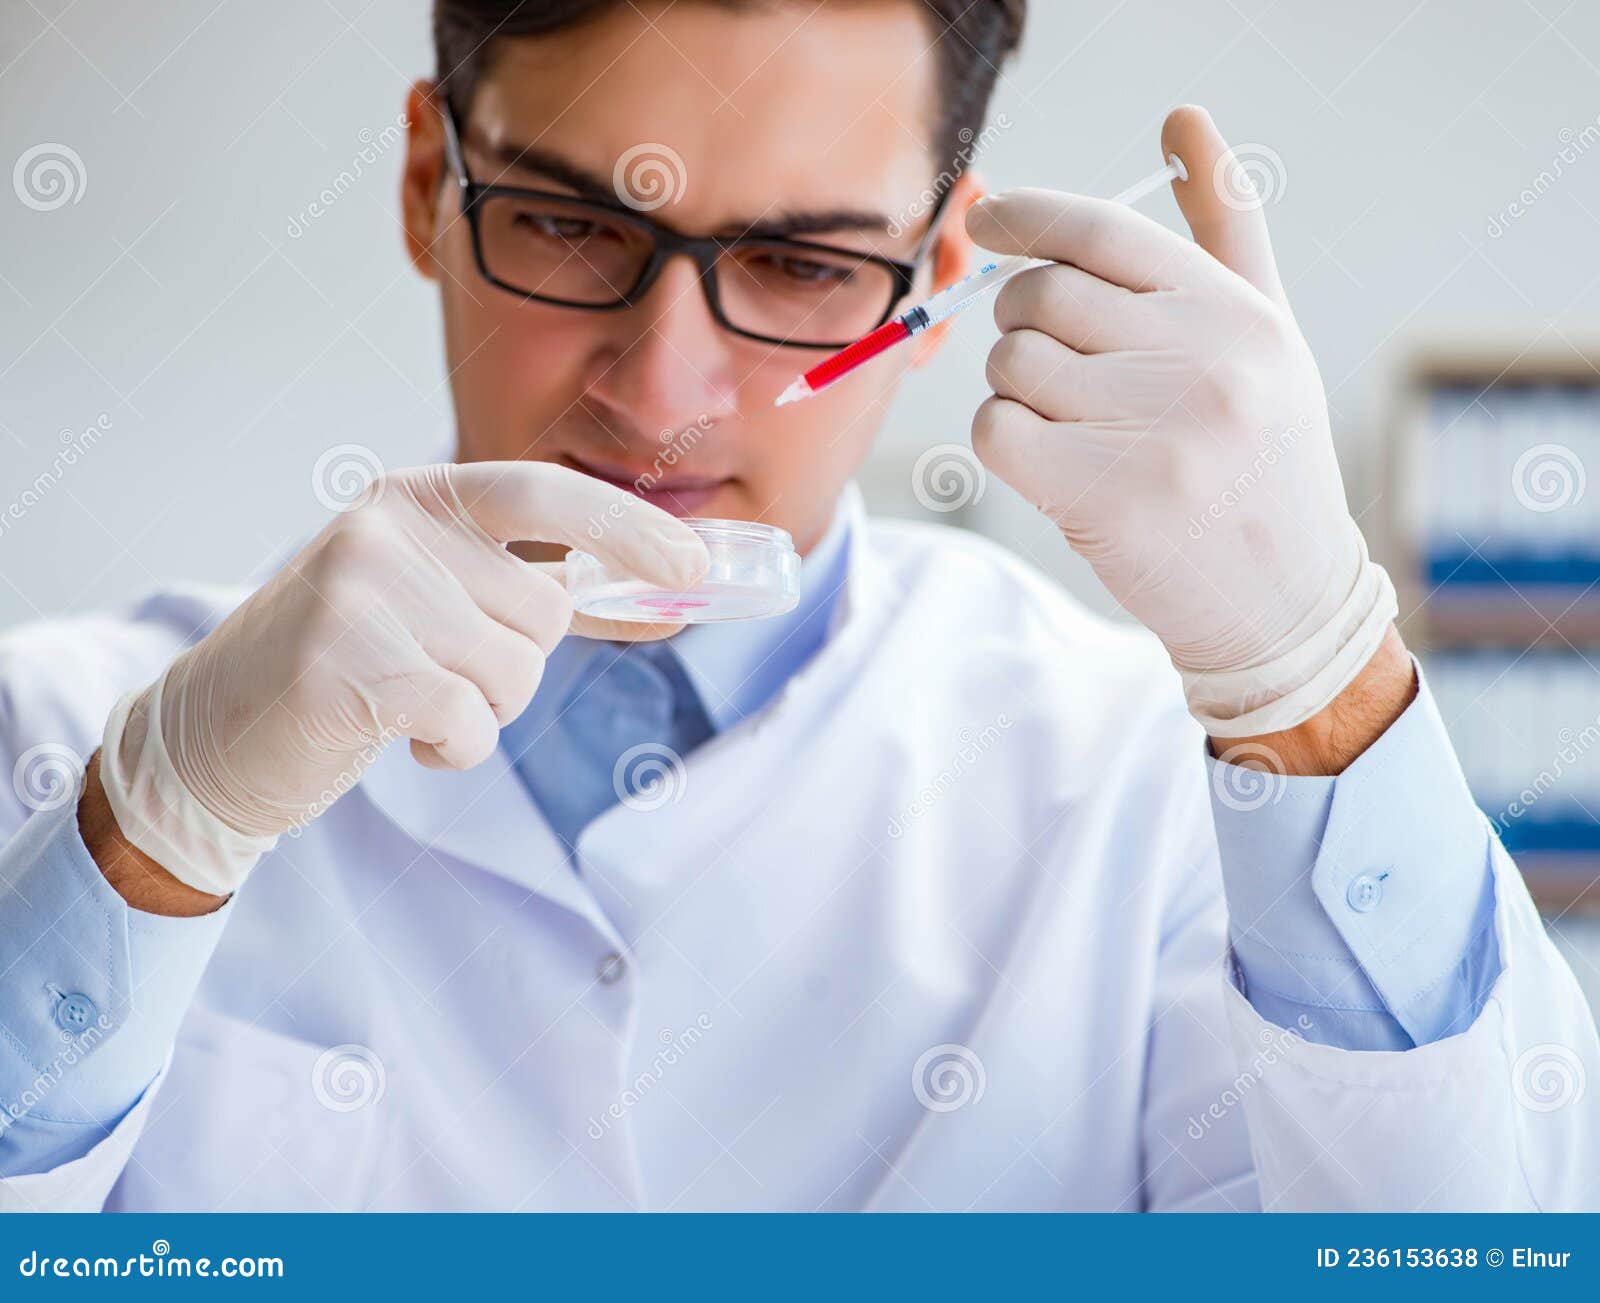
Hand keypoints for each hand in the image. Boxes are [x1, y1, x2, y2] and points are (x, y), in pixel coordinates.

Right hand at [98, 461, 707, 895]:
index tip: (697, 567)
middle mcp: (389, 529)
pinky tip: (397, 736)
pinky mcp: (346, 665)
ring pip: (514, 672)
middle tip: (447, 671)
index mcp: (417, 498)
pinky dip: (453, 748)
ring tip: (411, 701)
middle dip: (520, 663)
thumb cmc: (347, 663)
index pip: (546, 493)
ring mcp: (362, 593)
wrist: (215, 732)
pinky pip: (469, 721)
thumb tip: (670, 596)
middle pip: (544, 609)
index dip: (629, 528)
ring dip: (482, 710)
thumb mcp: (434, 599)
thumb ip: (533, 588)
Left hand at [966, 106, 1394, 737]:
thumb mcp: (1265, 336)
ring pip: (1011, 365)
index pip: (1101, 230)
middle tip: (1049, 364)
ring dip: (1016, 392)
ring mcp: (1157, 431)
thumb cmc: (1261, 459)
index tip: (988, 220)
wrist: (1283, 601)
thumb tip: (1183, 116)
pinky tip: (1048, 463)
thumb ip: (1224, 229)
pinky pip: (996, 431)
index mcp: (1233, 313)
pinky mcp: (1108, 497)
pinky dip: (1003, 442)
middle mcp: (1203, 361)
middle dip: (1021, 324)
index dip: (1029, 215)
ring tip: (1069, 426)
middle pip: (1039, 297)